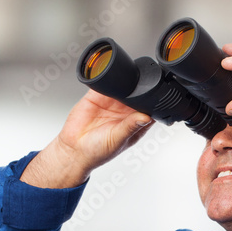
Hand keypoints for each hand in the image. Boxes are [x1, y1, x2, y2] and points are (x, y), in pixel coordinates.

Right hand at [22, 91, 152, 187]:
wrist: (74, 149)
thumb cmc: (98, 151)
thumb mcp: (118, 140)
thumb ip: (131, 127)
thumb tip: (146, 117)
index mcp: (135, 123)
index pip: (149, 109)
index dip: (154, 103)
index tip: (156, 97)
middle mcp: (125, 112)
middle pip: (137, 95)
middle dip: (140, 89)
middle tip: (139, 86)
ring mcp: (111, 103)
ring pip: (122, 86)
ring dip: (124, 82)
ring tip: (123, 83)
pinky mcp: (96, 96)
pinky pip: (104, 84)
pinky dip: (106, 79)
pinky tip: (108, 81)